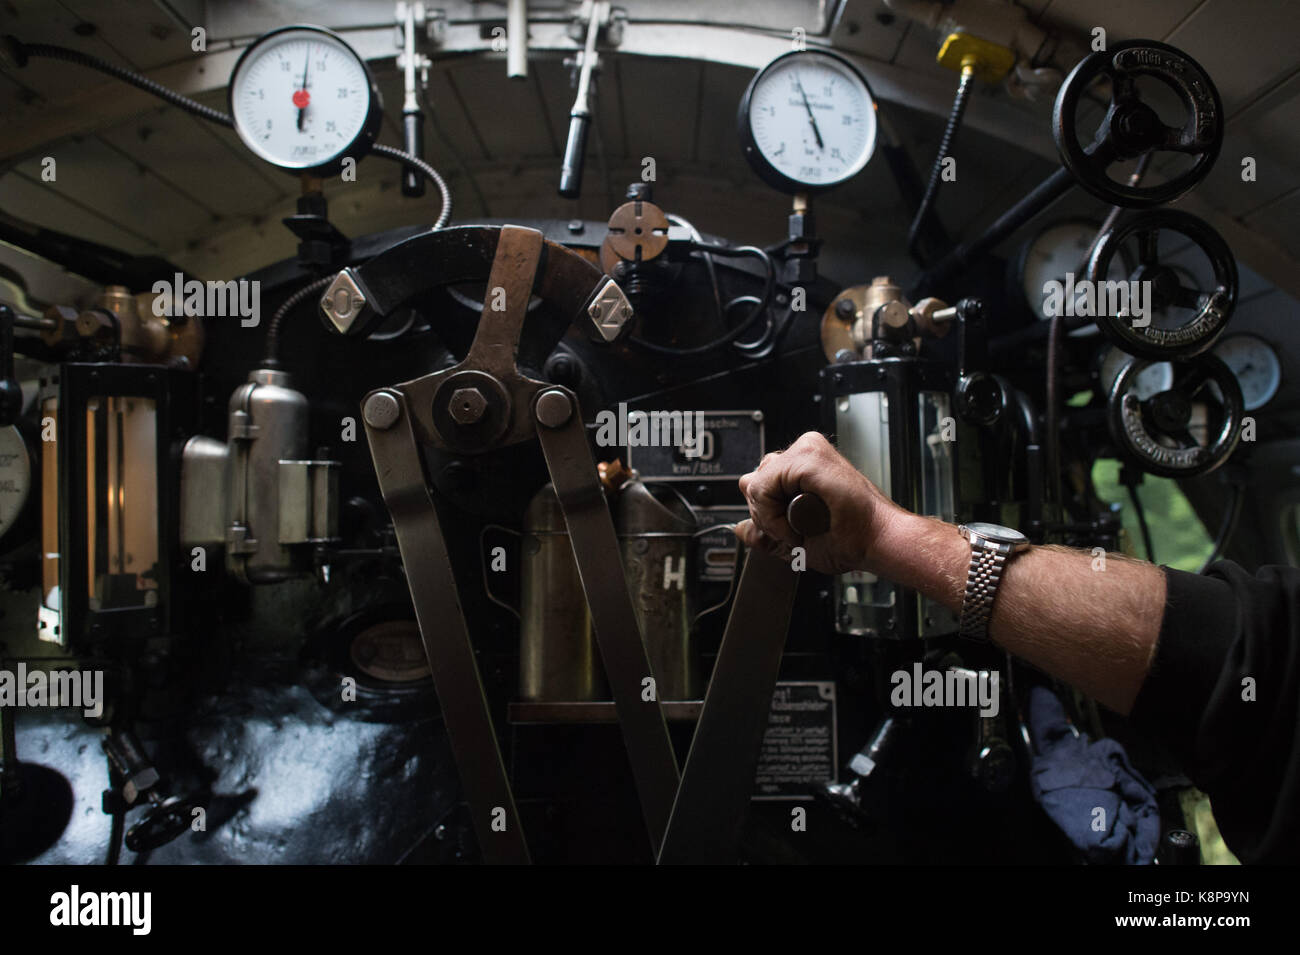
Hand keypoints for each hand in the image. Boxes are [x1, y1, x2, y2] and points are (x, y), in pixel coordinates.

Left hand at [734, 431, 901, 574]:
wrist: (876, 541)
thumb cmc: (851, 539)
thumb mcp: (795, 540)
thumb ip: (765, 533)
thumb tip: (739, 529)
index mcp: (803, 467)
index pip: (759, 484)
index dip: (767, 515)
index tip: (791, 531)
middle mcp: (803, 453)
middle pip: (753, 481)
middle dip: (765, 515)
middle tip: (797, 531)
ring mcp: (805, 450)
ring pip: (754, 486)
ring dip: (771, 518)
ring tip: (802, 528)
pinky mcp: (806, 456)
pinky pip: (762, 488)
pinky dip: (774, 516)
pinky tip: (799, 524)